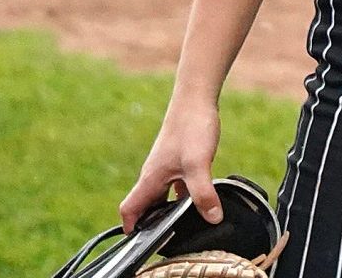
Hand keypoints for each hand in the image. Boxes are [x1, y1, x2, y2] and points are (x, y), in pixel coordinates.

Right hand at [121, 100, 220, 231]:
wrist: (196, 100)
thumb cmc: (191, 129)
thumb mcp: (199, 165)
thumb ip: (203, 193)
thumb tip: (212, 218)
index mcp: (150, 179)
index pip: (130, 209)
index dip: (131, 227)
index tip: (140, 241)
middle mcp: (154, 174)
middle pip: (145, 205)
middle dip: (151, 222)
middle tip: (166, 236)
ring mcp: (166, 166)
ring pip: (161, 194)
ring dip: (168, 208)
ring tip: (184, 221)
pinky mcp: (179, 159)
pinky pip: (176, 183)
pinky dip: (183, 194)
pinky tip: (200, 197)